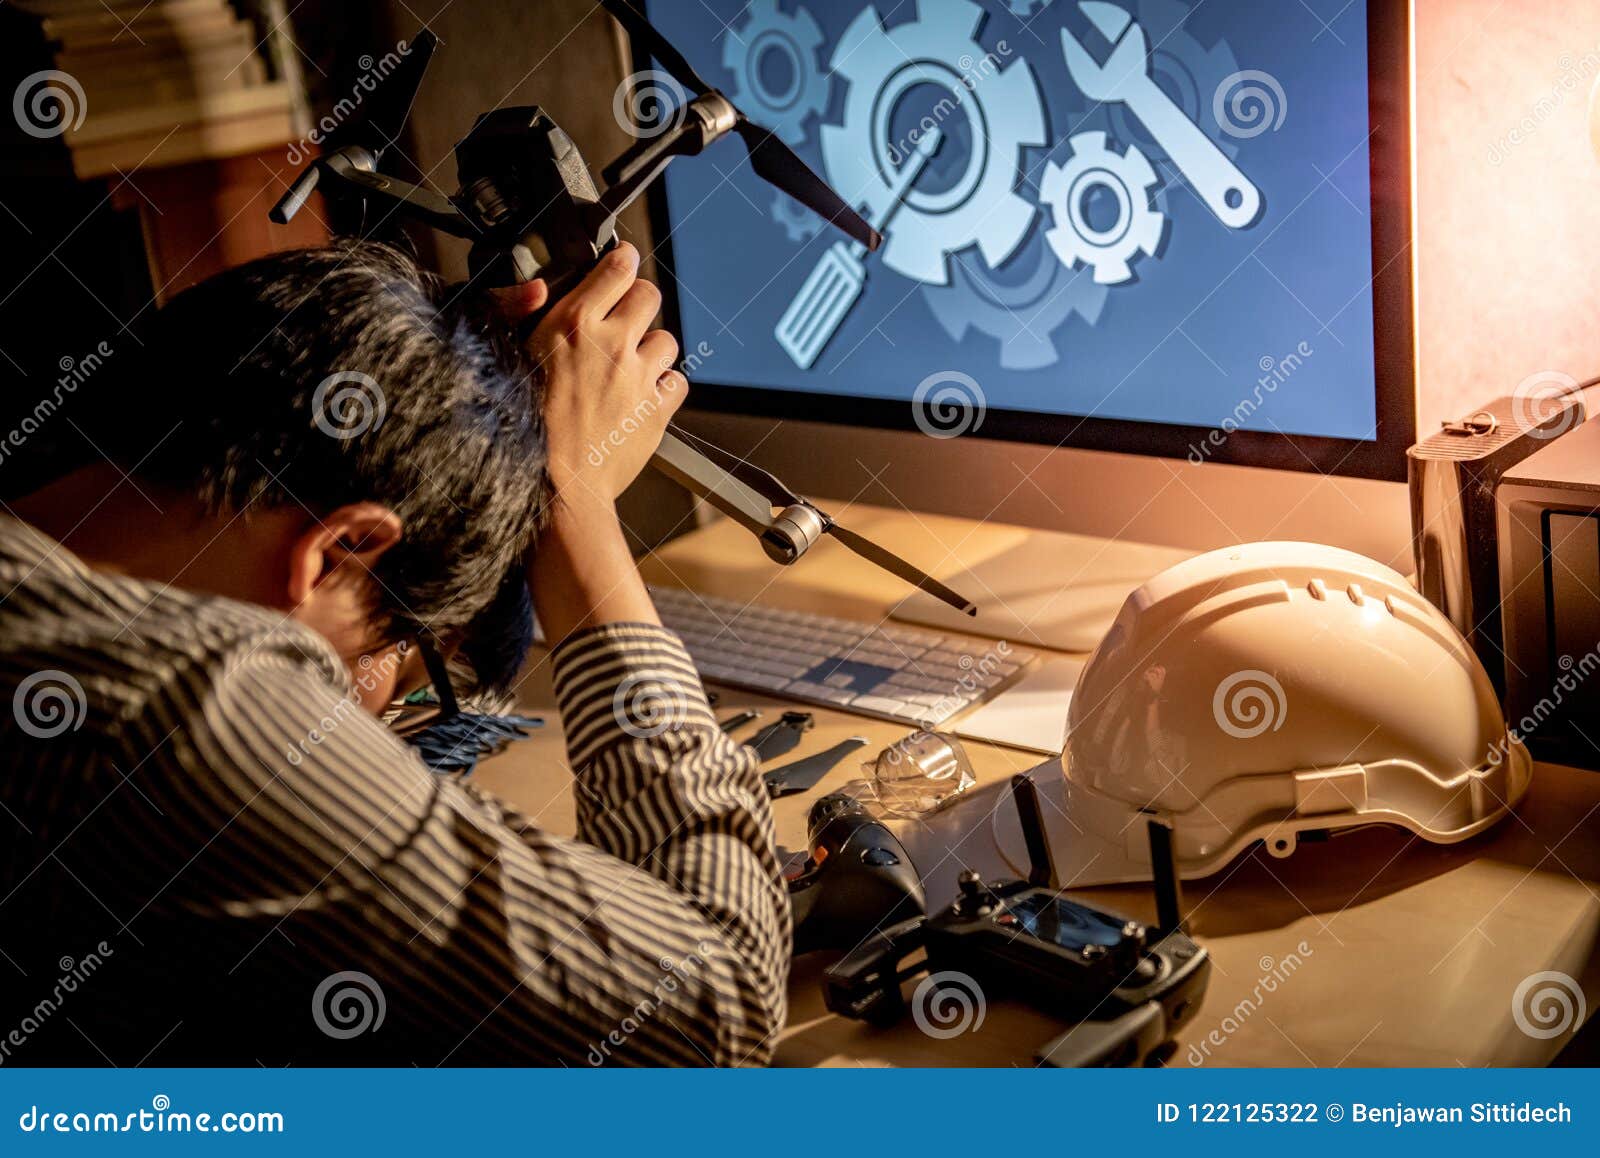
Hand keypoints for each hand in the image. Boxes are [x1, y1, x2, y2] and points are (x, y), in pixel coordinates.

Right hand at [518, 242, 685, 505]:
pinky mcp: (656, 409)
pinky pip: (678, 381)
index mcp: (572, 324)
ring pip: (666, 340)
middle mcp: (611, 344)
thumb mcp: (513, 360)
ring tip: (630, 369)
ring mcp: (639, 377)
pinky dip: (665, 386)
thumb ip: (526, 317)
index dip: (622, 262)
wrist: (555, 484)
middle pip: (648, 295)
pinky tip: (643, 396)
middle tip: (626, 320)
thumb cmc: (525, 428)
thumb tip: (541, 288)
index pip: (616, 268)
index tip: (621, 263)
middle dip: (638, 302)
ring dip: (651, 349)